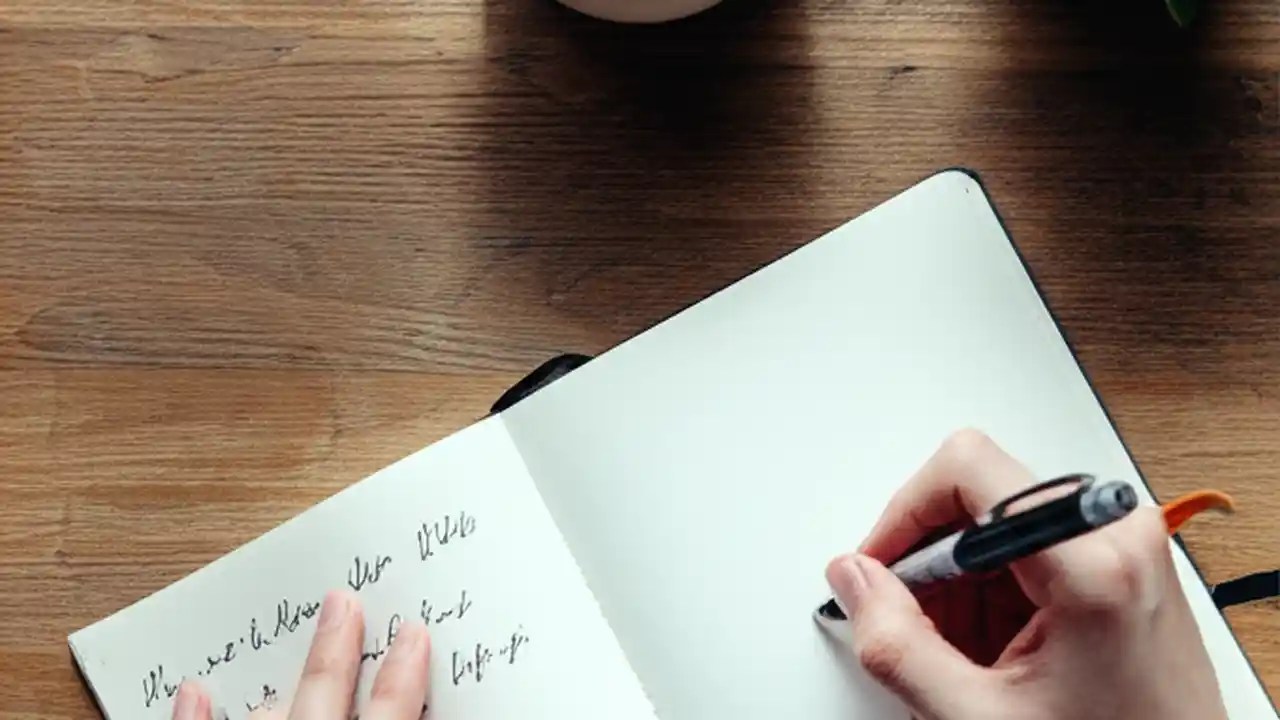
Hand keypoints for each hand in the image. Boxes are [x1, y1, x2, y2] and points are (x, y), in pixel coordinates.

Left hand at [171, 590, 429, 719]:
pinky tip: (192, 690)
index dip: (403, 676)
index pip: (390, 716)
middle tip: (344, 600)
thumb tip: (426, 711)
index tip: (413, 634)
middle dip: (335, 649)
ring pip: (266, 716)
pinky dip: (193, 718)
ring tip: (285, 644)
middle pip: (322, 697)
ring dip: (276, 682)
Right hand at [826, 430, 1227, 719]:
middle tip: (915, 622)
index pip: (968, 468)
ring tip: (967, 654)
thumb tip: (854, 579)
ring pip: (1000, 518)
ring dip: (960, 580)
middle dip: (930, 559)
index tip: (880, 563)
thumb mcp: (978, 719)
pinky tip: (996, 648)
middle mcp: (1120, 533)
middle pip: (981, 492)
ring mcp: (1129, 543)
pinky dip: (994, 589)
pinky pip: (1032, 542)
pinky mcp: (1128, 559)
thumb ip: (898, 645)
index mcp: (1094, 563)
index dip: (903, 512)